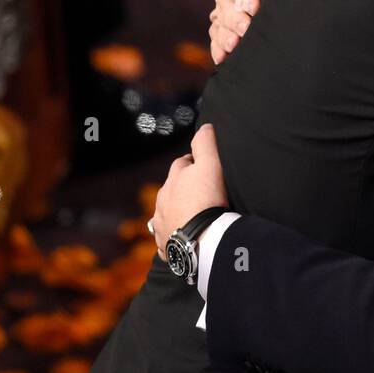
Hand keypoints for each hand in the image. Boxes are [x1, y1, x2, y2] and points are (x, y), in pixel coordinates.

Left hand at [152, 125, 226, 258]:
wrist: (201, 239)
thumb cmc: (207, 200)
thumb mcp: (211, 164)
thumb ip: (205, 143)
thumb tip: (204, 126)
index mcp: (173, 180)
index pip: (182, 164)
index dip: (194, 163)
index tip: (205, 166)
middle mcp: (162, 201)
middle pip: (172, 189)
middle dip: (184, 188)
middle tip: (203, 192)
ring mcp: (162, 225)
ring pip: (167, 214)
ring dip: (177, 212)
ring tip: (194, 216)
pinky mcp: (166, 245)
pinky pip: (168, 239)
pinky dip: (176, 236)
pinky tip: (187, 238)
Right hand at [210, 0, 280, 63]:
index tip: (255, 7)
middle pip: (228, 8)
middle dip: (235, 20)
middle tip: (246, 30)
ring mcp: (226, 13)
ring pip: (221, 25)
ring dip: (225, 37)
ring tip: (233, 47)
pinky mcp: (227, 29)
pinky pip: (218, 38)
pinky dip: (218, 49)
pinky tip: (222, 60)